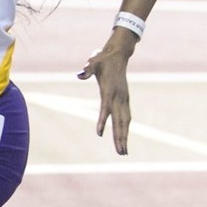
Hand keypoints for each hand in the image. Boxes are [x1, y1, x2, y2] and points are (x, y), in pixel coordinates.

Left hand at [77, 36, 133, 154]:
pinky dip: (125, 129)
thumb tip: (80, 74)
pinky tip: (124, 138)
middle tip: (121, 153)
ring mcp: (124, 98)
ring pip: (125, 121)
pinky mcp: (125, 99)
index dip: (103, 121)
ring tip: (123, 152)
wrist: (118, 54)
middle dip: (121, 137)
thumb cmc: (103, 59)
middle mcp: (119, 96)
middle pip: (120, 120)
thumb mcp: (93, 61)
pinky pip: (126, 117)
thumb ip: (87, 69)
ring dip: (124, 137)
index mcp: (110, 89)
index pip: (106, 108)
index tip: (99, 134)